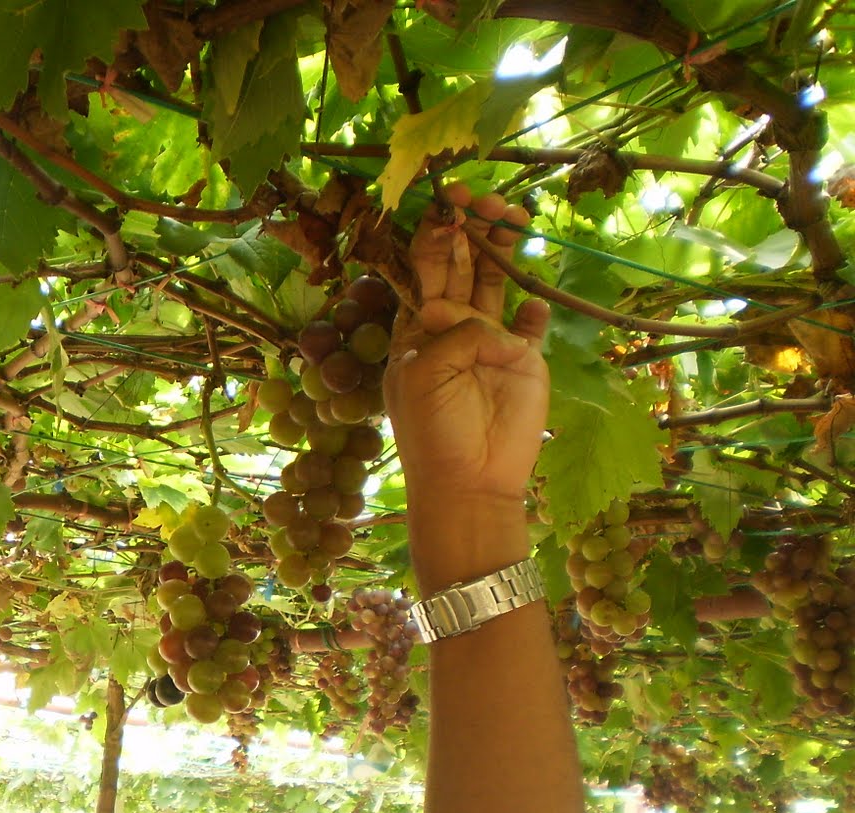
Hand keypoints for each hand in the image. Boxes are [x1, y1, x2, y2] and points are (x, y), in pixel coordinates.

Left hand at [384, 184, 550, 509]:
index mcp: (416, 328)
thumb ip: (452, 331)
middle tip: (477, 195)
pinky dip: (533, 307)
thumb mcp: (425, 373)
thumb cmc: (433, 428)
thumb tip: (480, 311)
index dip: (434, 237)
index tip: (445, 205)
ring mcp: (490, 341)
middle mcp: (452, 327)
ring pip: (497, 281)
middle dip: (469, 229)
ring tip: (511, 215)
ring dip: (502, 248)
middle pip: (461, 266)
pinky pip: (531, 323)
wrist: (471, 480)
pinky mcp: (526, 359)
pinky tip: (533, 296)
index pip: (425, 270)